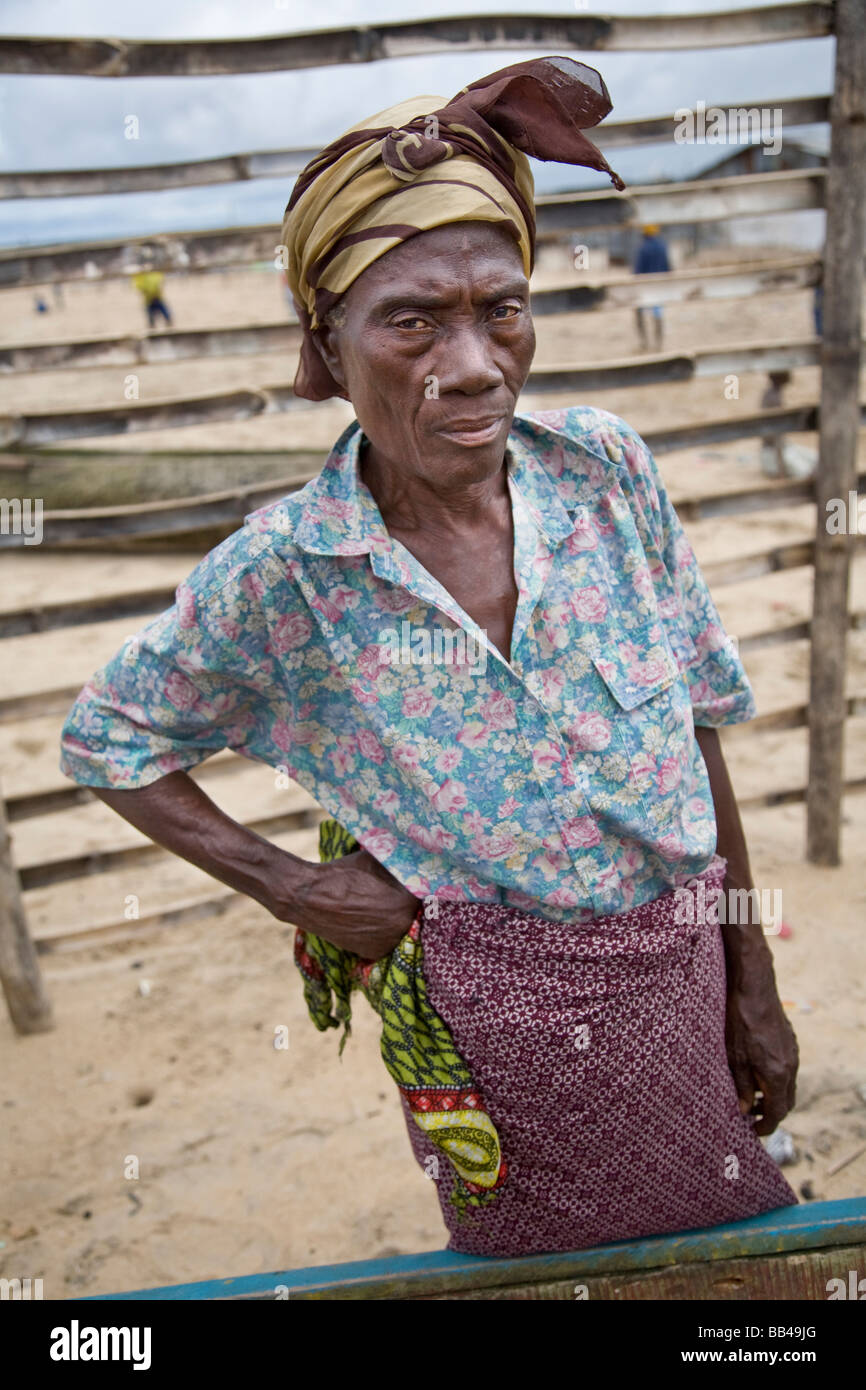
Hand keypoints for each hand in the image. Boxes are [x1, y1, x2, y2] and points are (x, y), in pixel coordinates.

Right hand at [274, 847, 420, 958]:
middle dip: (408, 902)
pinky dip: (383, 930)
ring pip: (402, 927)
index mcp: (407, 900)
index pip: (426, 892)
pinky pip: (388, 939)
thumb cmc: (344, 873)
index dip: (420, 884)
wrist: (310, 897)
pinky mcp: (374, 953)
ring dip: (397, 918)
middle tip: (395, 892)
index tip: (415, 879)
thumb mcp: (377, 859)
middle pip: (415, 912)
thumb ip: (400, 862)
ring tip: (380, 904)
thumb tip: (418, 859)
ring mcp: (389, 942)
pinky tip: (371, 917)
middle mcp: (403, 925)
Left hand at [725, 945, 798, 1135]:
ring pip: (787, 1084)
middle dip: (770, 1112)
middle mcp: (790, 1066)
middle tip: (749, 1115)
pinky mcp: (789, 1041)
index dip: (765, 1126)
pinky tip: (754, 1070)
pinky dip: (774, 1077)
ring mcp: (792, 1052)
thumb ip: (740, 1086)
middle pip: (786, 1101)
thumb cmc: (739, 1021)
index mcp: (777, 1075)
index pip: (777, 1112)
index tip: (752, 1131)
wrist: (753, 988)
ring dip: (772, 1094)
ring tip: (748, 1094)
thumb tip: (744, 1109)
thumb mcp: (733, 1058)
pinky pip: (786, 1068)